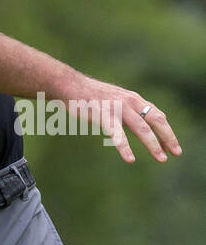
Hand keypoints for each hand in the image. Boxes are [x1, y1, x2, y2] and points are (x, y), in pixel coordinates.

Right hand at [59, 77, 181, 163]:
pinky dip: (125, 147)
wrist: (69, 85)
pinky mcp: (104, 115)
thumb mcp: (116, 99)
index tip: (173, 147)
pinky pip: (117, 134)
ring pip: (142, 128)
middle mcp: (129, 101)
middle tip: (177, 153)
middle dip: (168, 137)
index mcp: (133, 99)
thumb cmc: (91, 95)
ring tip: (162, 158)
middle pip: (156, 120)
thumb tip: (145, 122)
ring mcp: (117, 108)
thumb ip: (130, 109)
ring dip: (153, 144)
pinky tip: (130, 159)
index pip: (157, 115)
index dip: (167, 131)